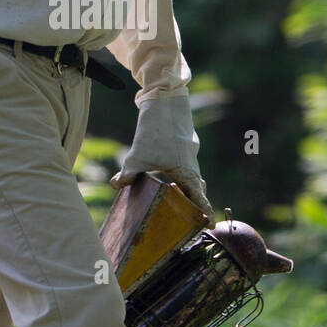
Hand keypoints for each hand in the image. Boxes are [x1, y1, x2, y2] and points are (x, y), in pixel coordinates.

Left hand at [110, 92, 213, 223]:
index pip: (199, 198)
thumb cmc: (156, 131)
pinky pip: (187, 166)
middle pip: (197, 190)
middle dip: (197, 204)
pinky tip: (169, 176)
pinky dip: (183, 175)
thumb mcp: (137, 156)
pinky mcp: (184, 146)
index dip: (205, 212)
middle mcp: (192, 165)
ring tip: (180, 200)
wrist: (166, 101)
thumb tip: (116, 185)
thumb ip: (127, 174)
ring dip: (189, 189)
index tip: (210, 225)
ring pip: (193, 177)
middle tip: (195, 218)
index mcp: (186, 173)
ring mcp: (189, 155)